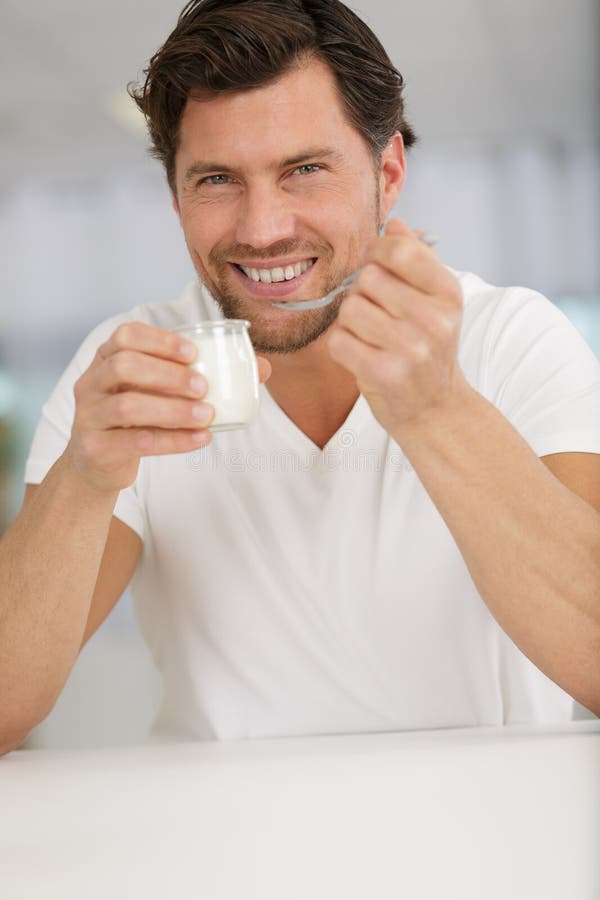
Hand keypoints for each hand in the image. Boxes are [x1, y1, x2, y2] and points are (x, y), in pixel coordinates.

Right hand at [67, 322, 271, 493]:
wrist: (99, 463)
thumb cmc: (137, 417)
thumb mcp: (159, 392)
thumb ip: (200, 376)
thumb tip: (262, 369)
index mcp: (107, 358)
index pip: (127, 335)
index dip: (161, 341)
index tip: (194, 353)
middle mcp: (91, 382)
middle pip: (124, 366)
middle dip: (168, 374)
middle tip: (204, 387)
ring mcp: (89, 415)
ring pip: (127, 406)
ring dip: (173, 410)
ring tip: (207, 415)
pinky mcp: (95, 448)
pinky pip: (135, 442)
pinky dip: (173, 440)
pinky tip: (200, 439)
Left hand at [327, 219, 465, 437]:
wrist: (436, 409)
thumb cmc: (427, 351)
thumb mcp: (434, 302)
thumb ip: (415, 260)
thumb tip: (394, 222)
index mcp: (448, 294)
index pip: (399, 251)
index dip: (375, 252)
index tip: (372, 265)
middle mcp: (435, 320)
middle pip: (368, 278)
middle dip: (362, 293)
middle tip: (375, 315)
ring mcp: (412, 349)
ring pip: (350, 309)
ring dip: (350, 323)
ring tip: (370, 338)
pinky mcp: (387, 374)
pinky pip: (339, 341)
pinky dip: (343, 347)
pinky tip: (362, 356)